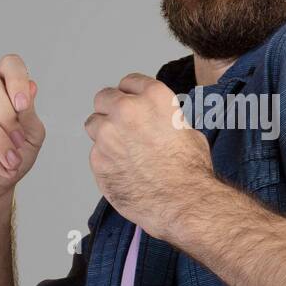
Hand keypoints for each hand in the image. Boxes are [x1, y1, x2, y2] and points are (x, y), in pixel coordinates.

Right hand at [0, 54, 44, 212]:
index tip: (24, 106)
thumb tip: (32, 86)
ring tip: (12, 161)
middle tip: (20, 143)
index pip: (9, 64)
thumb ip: (29, 113)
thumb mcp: (31, 135)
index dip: (17, 80)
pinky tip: (1, 167)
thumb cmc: (10, 155)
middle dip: (8, 117)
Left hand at [84, 73, 214, 239]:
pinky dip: (105, 160)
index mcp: (153, 97)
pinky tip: (124, 171)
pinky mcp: (97, 160)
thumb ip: (165, 120)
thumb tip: (160, 124)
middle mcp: (126, 110)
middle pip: (104, 98)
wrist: (184, 203)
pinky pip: (95, 153)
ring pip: (93, 124)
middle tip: (122, 126)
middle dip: (111, 109)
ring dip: (104, 134)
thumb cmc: (192, 172)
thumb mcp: (188, 131)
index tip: (132, 103)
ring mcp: (108, 135)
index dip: (131, 94)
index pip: (129, 82)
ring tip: (123, 151)